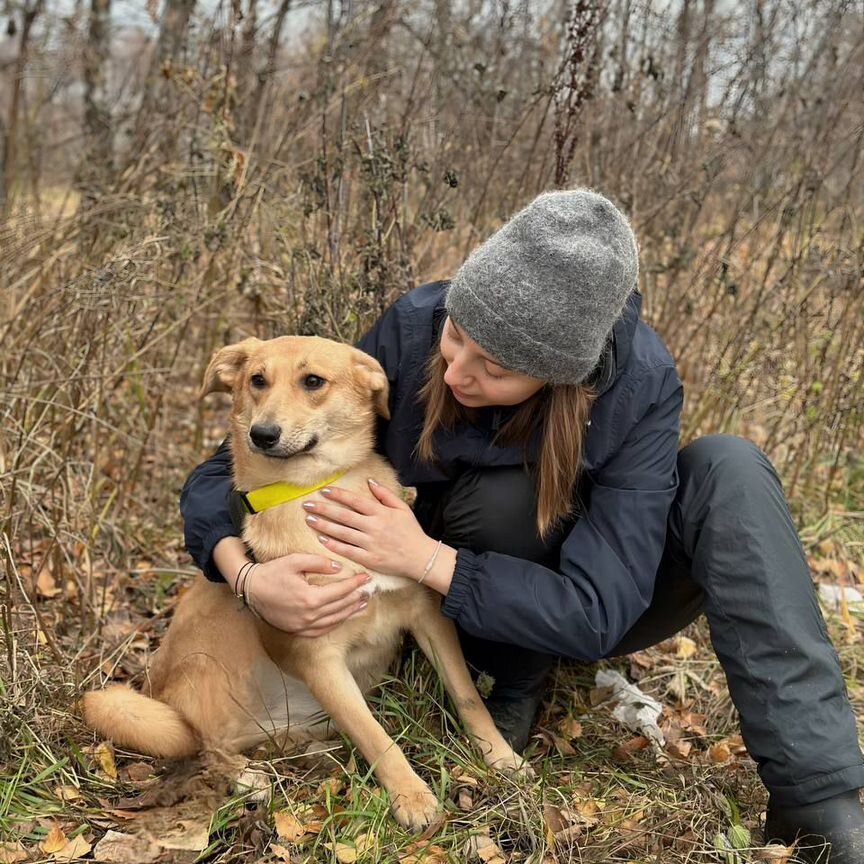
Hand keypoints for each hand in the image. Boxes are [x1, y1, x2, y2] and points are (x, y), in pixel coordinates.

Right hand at [244, 554, 370, 637]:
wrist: (250, 589)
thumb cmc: (272, 572)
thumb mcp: (295, 560)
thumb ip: (319, 562)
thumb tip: (339, 568)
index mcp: (310, 598)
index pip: (340, 591)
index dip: (355, 584)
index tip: (366, 578)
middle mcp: (309, 615)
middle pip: (341, 607)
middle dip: (357, 598)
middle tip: (370, 590)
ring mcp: (303, 626)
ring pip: (334, 620)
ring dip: (351, 612)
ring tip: (363, 604)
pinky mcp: (298, 631)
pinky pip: (323, 630)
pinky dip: (336, 623)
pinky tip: (344, 616)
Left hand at [302, 480, 438, 580]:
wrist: (420, 557)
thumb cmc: (411, 531)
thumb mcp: (402, 508)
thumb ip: (385, 494)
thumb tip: (369, 481)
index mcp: (381, 513)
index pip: (355, 501)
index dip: (338, 495)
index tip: (323, 491)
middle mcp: (374, 527)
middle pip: (344, 516)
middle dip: (323, 509)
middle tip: (307, 505)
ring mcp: (370, 544)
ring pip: (342, 533)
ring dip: (324, 526)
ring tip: (309, 520)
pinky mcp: (369, 559)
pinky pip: (347, 551)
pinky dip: (334, 545)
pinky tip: (322, 538)